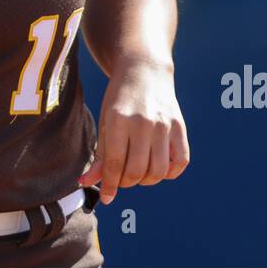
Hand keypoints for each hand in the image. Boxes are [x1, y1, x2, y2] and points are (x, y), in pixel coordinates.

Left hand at [78, 59, 187, 204]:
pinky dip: (169, 173)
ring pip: (158, 171)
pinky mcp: (180, 126)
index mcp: (119, 119)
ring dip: (146, 181)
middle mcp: (143, 122)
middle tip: (122, 178)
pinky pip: (180, 162)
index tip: (107, 197)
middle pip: (137, 171)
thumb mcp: (105, 122)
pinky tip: (158, 167)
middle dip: (126, 183)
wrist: (144, 71)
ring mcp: (164, 124)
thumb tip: (86, 183)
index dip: (110, 185)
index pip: (115, 163)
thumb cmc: (119, 100)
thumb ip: (100, 155)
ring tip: (138, 173)